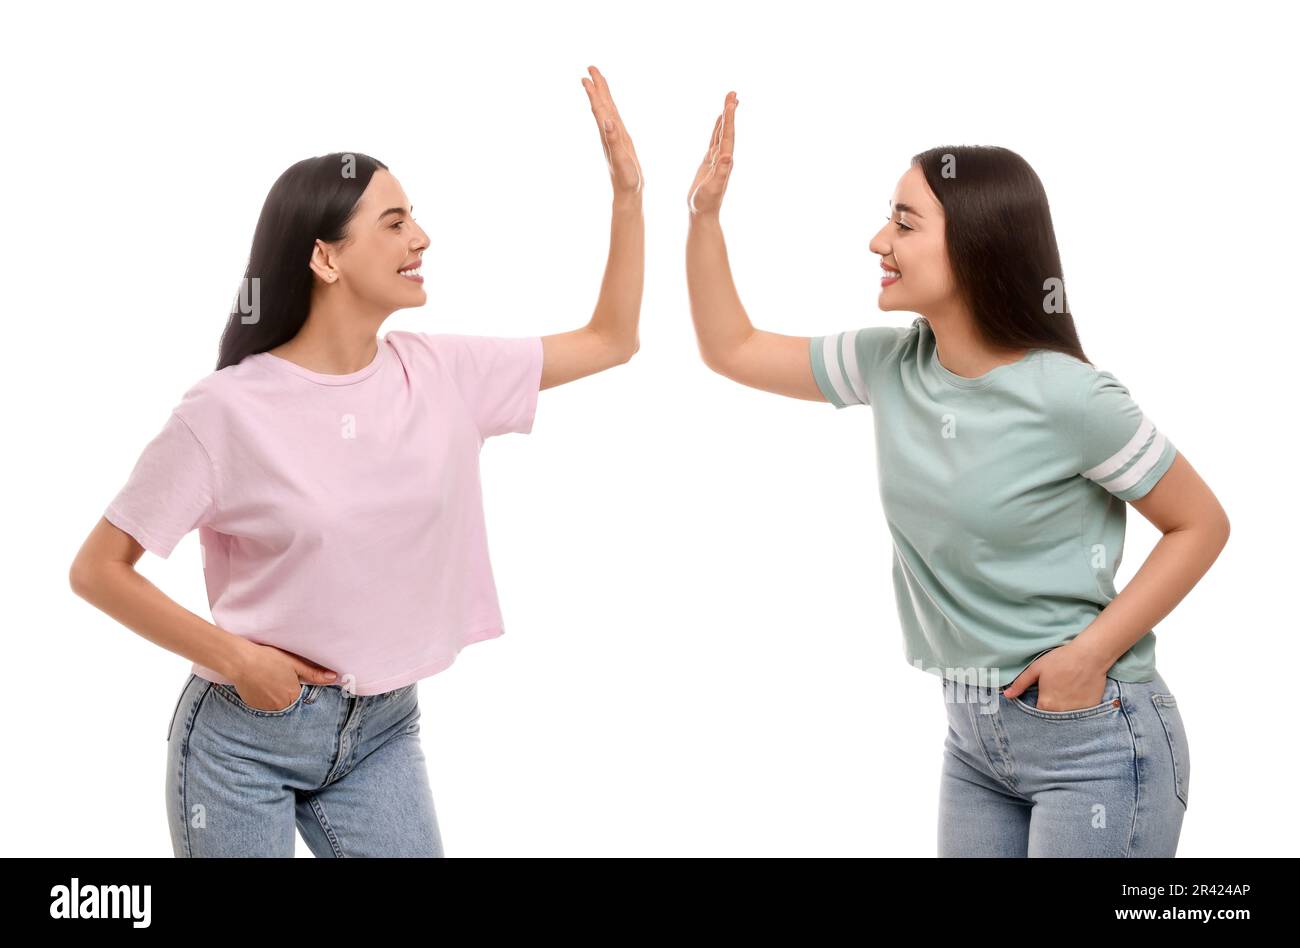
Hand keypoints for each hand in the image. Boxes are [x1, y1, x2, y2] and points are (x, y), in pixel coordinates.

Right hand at [229, 643, 337, 711]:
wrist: (241, 661)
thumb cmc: (269, 659)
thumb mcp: (294, 664)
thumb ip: (314, 673)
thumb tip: (334, 677)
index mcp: (293, 696)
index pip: (301, 695)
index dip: (295, 684)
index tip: (288, 676)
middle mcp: (280, 706)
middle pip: (288, 700)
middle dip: (285, 690)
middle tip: (276, 676)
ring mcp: (265, 708)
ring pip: (276, 703)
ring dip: (274, 695)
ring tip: (267, 679)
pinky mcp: (253, 706)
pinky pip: (263, 704)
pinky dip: (263, 697)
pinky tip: (259, 684)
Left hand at [581, 65, 641, 197]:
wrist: (628, 192)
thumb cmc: (626, 179)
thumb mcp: (620, 160)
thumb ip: (613, 141)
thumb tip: (606, 121)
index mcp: (608, 135)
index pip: (599, 109)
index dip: (594, 93)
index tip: (586, 76)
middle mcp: (608, 133)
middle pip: (601, 105)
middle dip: (597, 87)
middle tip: (590, 68)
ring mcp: (614, 137)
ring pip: (607, 111)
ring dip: (601, 95)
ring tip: (597, 81)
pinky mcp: (620, 141)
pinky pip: (614, 119)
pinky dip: (610, 108)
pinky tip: (609, 106)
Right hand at [688, 91, 737, 215]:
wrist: (702, 214)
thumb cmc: (706, 203)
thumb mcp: (713, 188)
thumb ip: (721, 172)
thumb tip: (727, 156)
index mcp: (724, 160)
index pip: (728, 135)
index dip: (729, 118)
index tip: (731, 102)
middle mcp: (723, 157)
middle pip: (728, 130)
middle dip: (730, 111)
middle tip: (733, 92)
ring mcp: (717, 159)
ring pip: (722, 133)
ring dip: (726, 117)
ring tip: (730, 100)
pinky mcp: (710, 162)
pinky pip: (715, 140)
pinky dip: (718, 128)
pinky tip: (719, 121)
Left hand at [1001, 642, 1108, 710]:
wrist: (1089, 655)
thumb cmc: (1061, 660)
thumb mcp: (1036, 669)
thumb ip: (1020, 684)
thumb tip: (1006, 696)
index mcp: (1046, 704)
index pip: (1037, 715)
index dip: (1036, 708)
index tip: (1039, 699)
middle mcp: (1062, 712)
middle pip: (1052, 717)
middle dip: (1050, 711)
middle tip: (1055, 694)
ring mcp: (1078, 713)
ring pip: (1067, 716)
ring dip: (1064, 711)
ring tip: (1066, 694)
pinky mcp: (1092, 709)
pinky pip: (1082, 715)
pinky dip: (1078, 708)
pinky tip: (1078, 696)